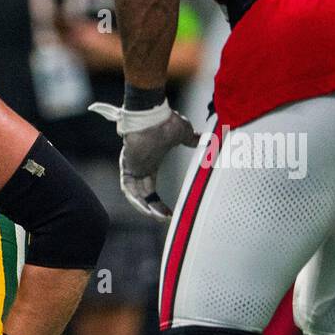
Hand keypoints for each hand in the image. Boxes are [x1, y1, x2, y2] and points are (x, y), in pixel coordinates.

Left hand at [89, 100, 198, 220]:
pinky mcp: (127, 166)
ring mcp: (132, 167)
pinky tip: (146, 209)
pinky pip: (128, 188)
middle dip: (154, 209)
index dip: (159, 202)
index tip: (172, 212)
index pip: (151, 190)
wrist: (153, 115)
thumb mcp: (184, 134)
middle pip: (143, 195)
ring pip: (135, 194)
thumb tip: (207, 140)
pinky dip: (135, 200)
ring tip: (157, 217)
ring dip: (145, 207)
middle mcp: (140, 168)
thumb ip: (193, 140)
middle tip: (166, 218)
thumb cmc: (166, 121)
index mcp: (150, 164)